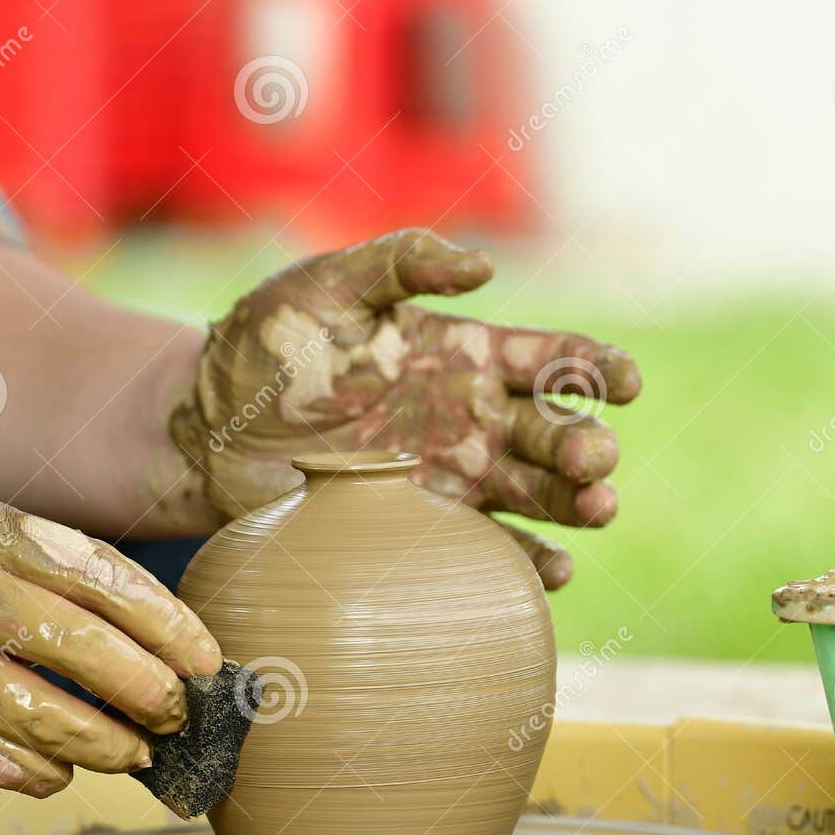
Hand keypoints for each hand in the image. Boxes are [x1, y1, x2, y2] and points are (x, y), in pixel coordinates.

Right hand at [0, 487, 219, 796]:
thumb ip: (64, 571)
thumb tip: (172, 640)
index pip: (101, 577)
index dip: (166, 624)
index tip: (206, 662)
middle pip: (78, 649)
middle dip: (146, 690)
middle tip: (177, 714)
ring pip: (43, 718)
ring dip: (106, 744)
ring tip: (136, 752)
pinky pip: (0, 762)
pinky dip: (46, 773)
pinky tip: (66, 770)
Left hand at [170, 228, 641, 587]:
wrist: (208, 428)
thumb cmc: (269, 345)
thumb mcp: (329, 286)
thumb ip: (402, 265)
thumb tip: (483, 266)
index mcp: (465, 354)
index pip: (551, 358)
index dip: (596, 368)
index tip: (625, 383)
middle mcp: (472, 417)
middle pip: (554, 432)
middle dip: (585, 444)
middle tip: (592, 458)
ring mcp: (451, 477)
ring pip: (537, 493)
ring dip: (576, 503)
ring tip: (596, 510)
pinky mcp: (422, 530)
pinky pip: (490, 551)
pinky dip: (526, 563)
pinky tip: (553, 570)